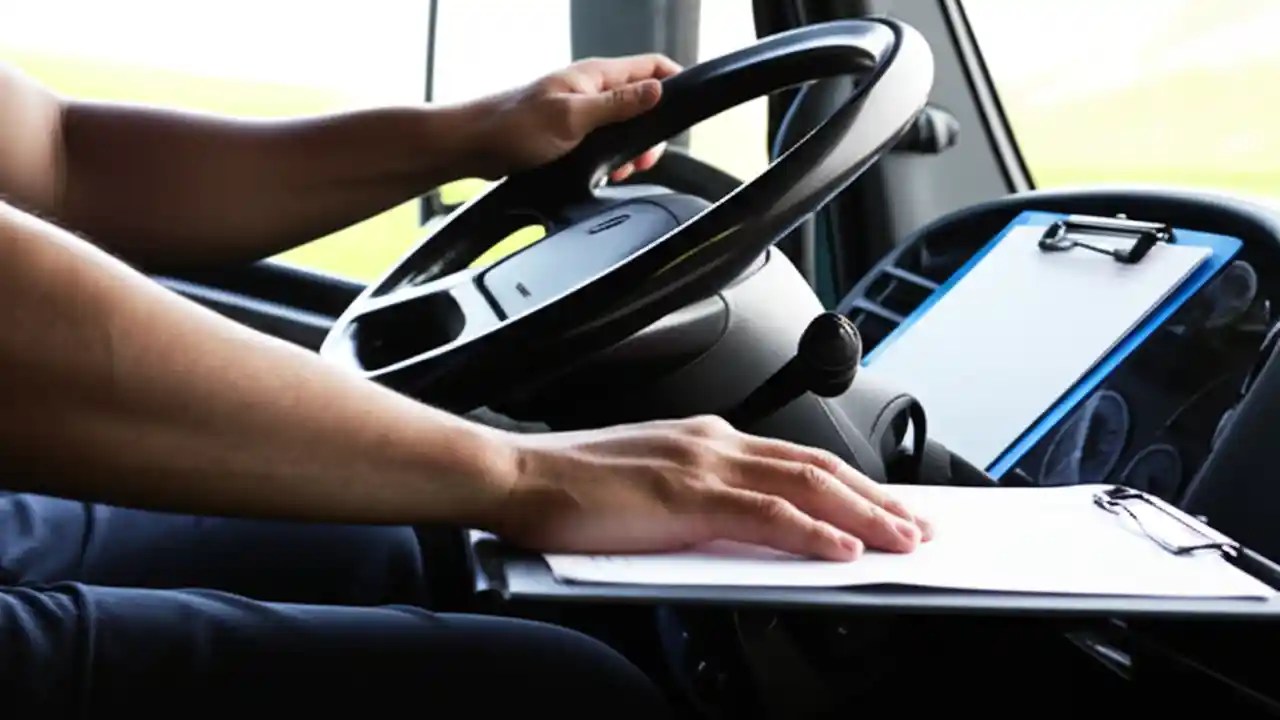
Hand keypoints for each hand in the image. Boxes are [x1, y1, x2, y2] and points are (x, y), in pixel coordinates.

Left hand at [467, 54, 682, 181]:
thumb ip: (617, 104)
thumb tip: (657, 90)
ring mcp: (581, 110)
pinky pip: (605, 141)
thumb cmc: (513, 127)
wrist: (474, 146)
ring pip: (625, 125)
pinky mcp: (570, 131)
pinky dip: (611, 158)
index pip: (651, 66)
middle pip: (644, 101)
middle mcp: (592, 89)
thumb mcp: (573, 117)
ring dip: (630, 149)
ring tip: (620, 170)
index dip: (674, 82)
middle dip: (651, 132)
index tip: (684, 111)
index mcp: (596, 75)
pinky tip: (604, 173)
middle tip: (644, 159)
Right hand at [491, 415, 933, 560]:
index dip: (849, 483)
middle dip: (875, 497)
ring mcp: (701, 463)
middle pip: (815, 466)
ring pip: (805, 485)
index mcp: (703, 438)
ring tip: (903, 539)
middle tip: (918, 524)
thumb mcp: (648, 486)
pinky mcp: (685, 495)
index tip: (883, 504)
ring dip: (864, 513)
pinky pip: (766, 513)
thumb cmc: (567, 487)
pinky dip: (812, 530)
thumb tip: (742, 530)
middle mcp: (712, 440)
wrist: (514, 475)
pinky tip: (844, 548)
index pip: (794, 458)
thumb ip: (698, 500)